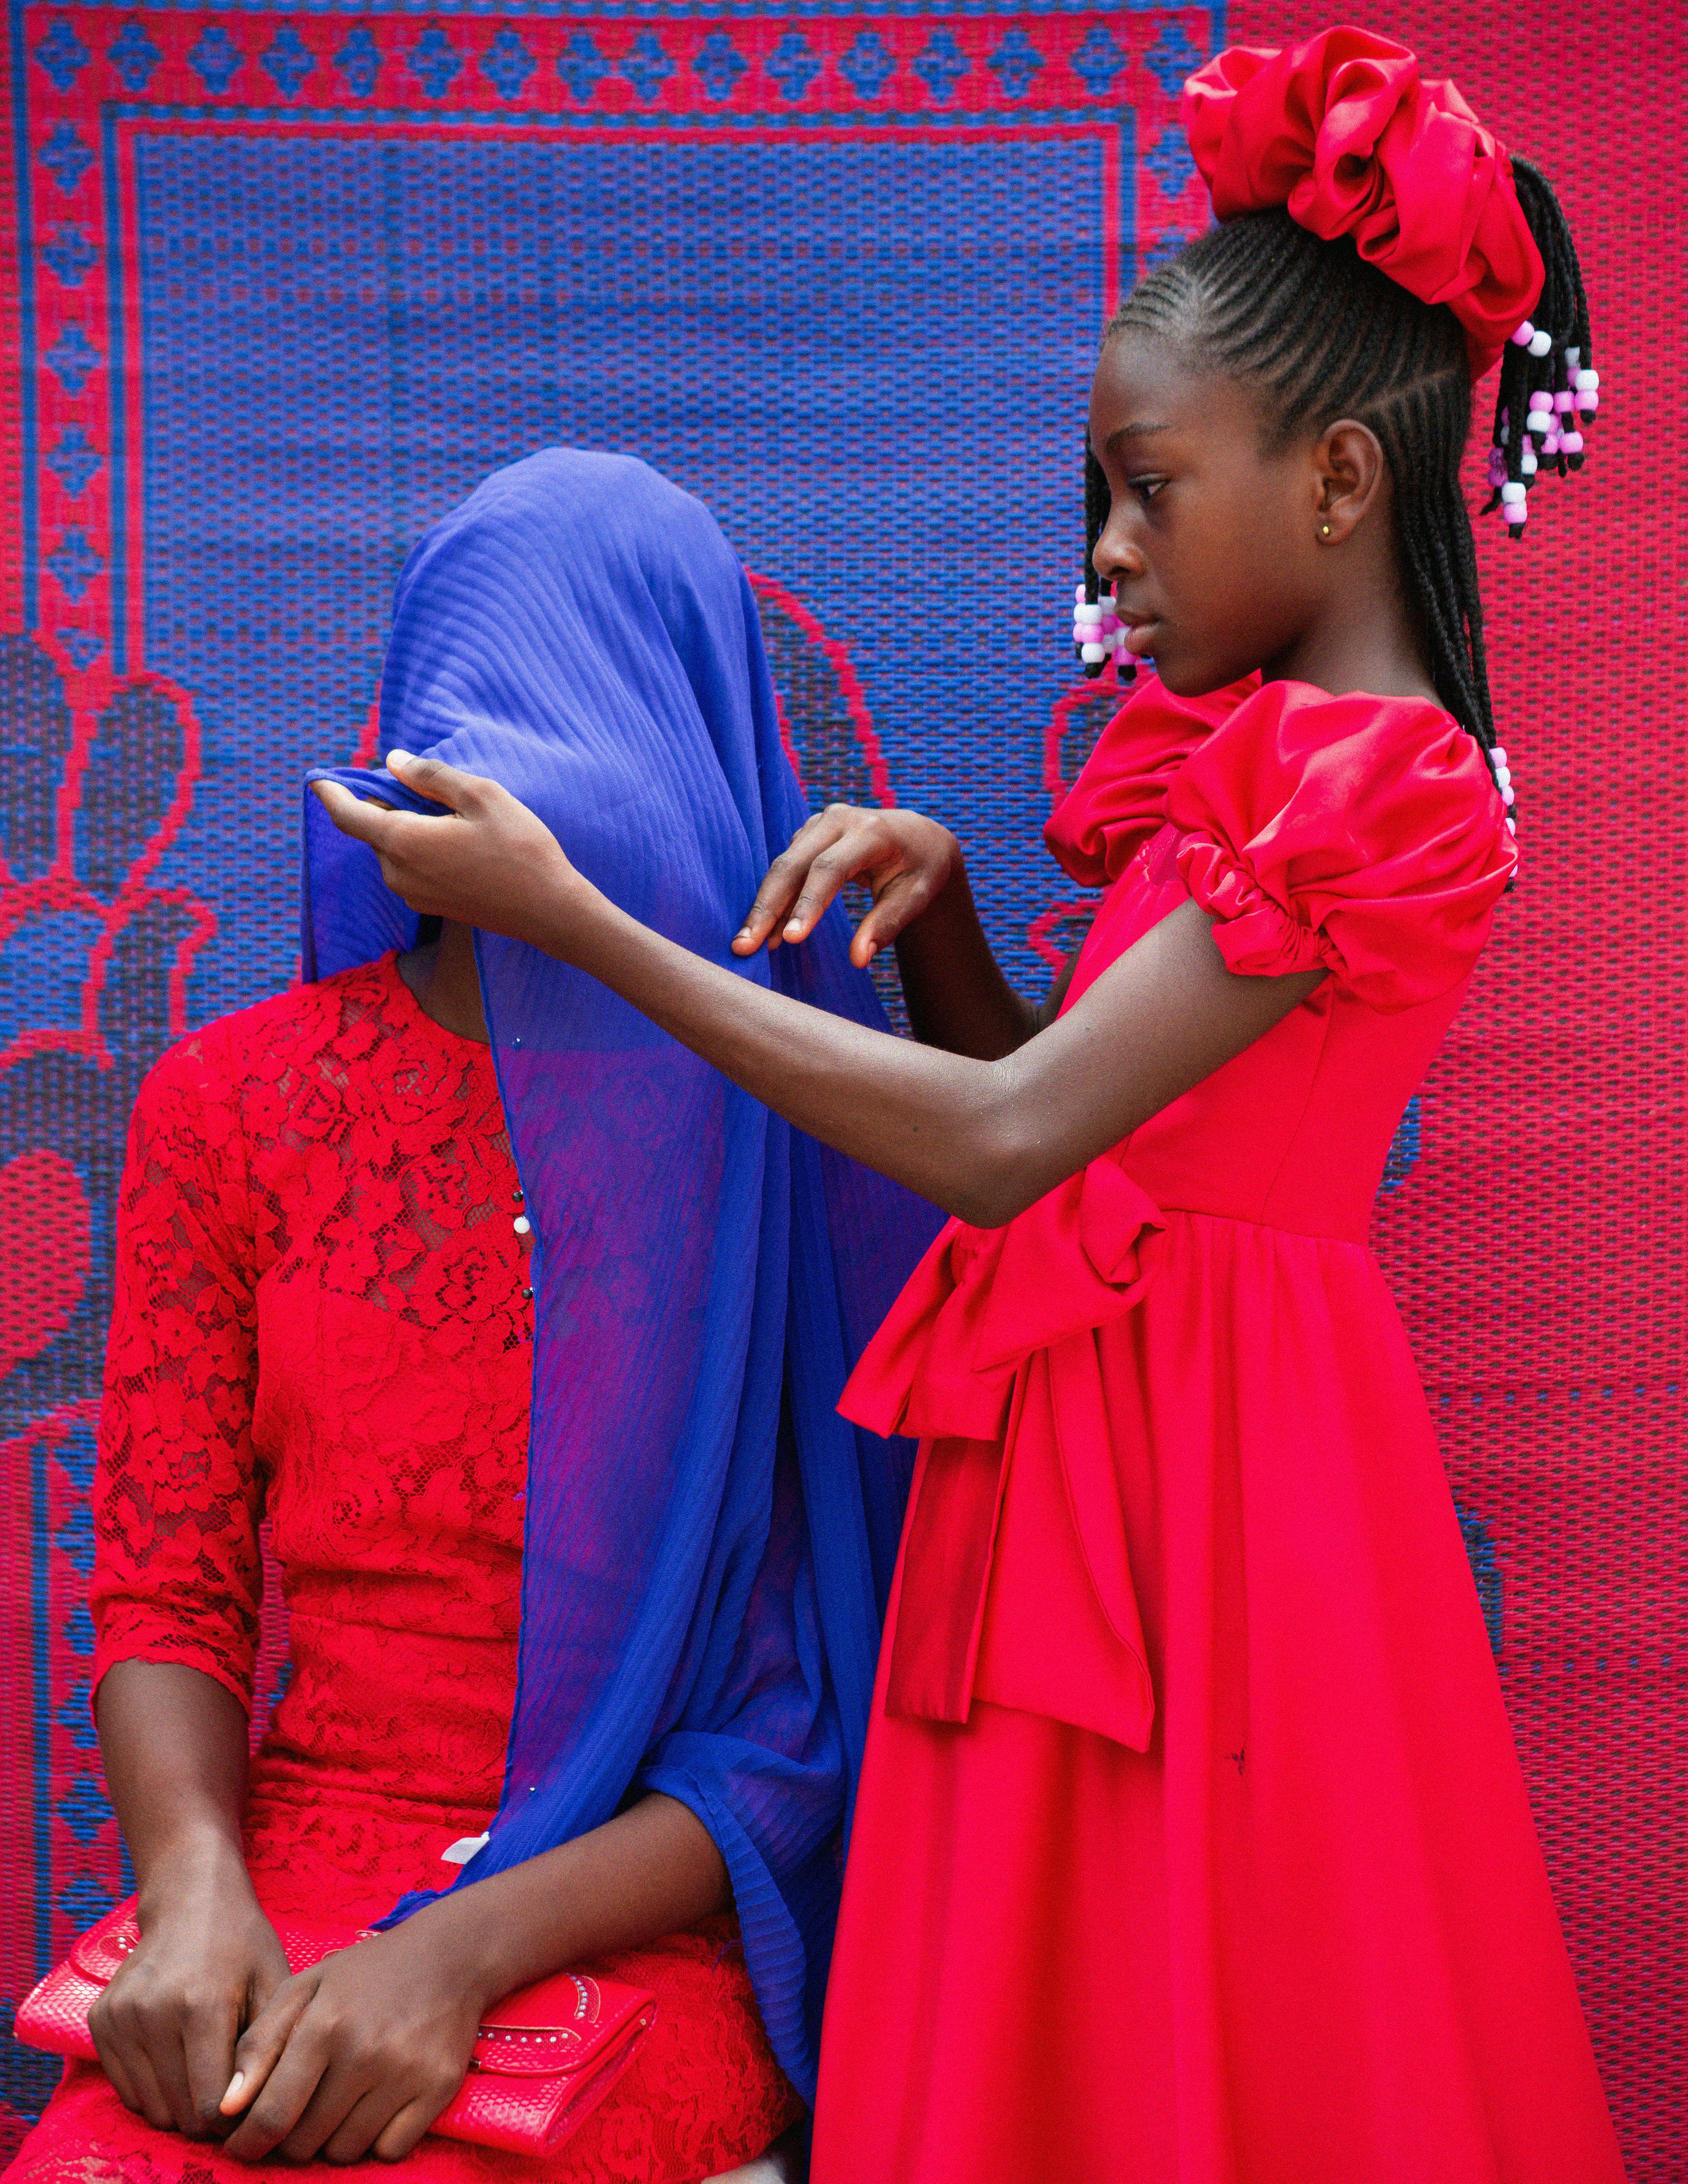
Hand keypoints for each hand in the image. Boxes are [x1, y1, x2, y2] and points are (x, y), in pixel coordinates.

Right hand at [89, 1854, 287, 2139]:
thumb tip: (245, 2111)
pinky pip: (124, 2088)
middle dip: (204, 2113)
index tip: (244, 2096)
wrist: (190, 1901)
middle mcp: (153, 2012)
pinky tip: (173, 2056)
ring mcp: (120, 2016)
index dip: (231, 2114)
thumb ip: (266, 2049)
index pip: (209, 2104)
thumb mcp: (273, 1983)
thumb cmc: (241, 1944)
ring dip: (176, 2103)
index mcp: (203, 2005)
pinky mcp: (99, 2020)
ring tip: (200, 2068)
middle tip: (224, 2085)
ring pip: (148, 2106)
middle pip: (177, 2111)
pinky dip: (150, 2087)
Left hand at [217, 1918, 485, 2164]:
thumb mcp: (304, 1988)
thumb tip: (227, 2108)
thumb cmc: (366, 1974)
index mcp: (324, 2025)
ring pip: (346, 2151)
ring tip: (338, 2105)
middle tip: (297, 2115)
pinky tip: (374, 2108)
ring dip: (332, 2140)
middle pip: (305, 2142)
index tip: (241, 2145)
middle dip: (290, 2138)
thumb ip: (259, 2043)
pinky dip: (376, 2140)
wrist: (450, 1954)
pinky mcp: (439, 2089)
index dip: (248, 2142)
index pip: (272, 2115)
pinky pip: (390, 2150)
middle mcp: (365, 2053)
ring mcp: (406, 2074)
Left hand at [312, 753, 586, 950]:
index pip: (347, 814)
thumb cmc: (519, 848)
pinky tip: (457, 842)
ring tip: (450, 816)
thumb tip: (394, 762)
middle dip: (385, 803)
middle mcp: (397, 872)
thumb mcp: (481, 795)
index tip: (317, 777)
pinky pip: (409, 867)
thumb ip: (431, 775)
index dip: (330, 792)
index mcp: (403, 841)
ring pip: (392, 848)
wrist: (548, 910)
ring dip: (406, 826)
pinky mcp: (429, 905)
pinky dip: (419, 847)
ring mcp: (412, 894)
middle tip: (419, 784)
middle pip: (373, 828)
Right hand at [733, 804, 961, 967]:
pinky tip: (765, 931)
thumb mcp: (915, 897)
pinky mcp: (808, 834)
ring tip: (747, 944)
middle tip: (744, 945)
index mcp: (871, 831)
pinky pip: (785, 868)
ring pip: (783, 867)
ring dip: (765, 906)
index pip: (829, 869)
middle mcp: (839, 820)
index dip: (807, 904)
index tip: (790, 939)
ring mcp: (819, 824)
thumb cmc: (920, 870)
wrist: (917, 836)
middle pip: (793, 864)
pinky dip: (775, 899)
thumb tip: (859, 959)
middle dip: (767, 907)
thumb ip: (886, 925)